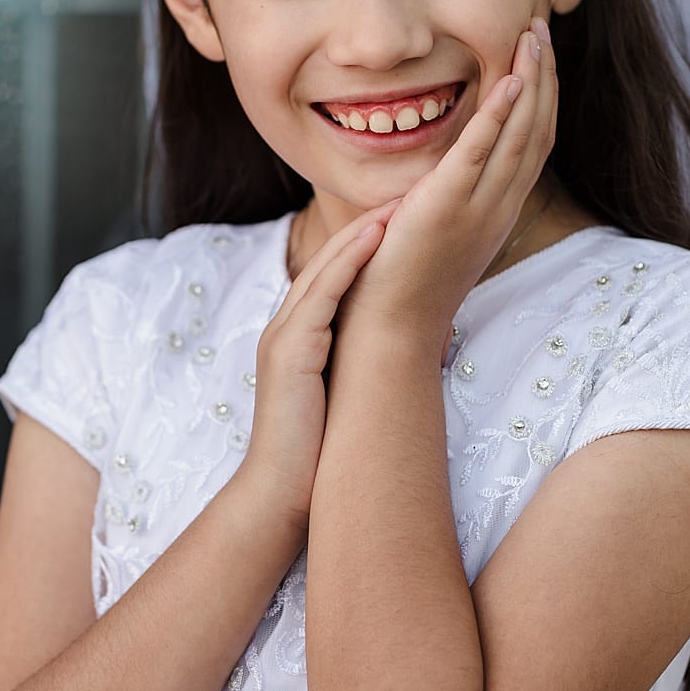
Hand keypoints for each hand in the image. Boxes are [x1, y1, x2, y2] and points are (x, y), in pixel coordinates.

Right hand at [240, 196, 402, 524]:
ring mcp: (282, 338)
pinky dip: (349, 262)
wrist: (282, 496)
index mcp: (296, 340)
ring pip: (323, 270)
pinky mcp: (290, 351)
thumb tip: (407, 356)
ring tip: (398, 204)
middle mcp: (284, 331)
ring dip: (361, 233)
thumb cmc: (316, 457)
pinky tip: (377, 237)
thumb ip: (359, 368)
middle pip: (326, 263)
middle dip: (366, 226)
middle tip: (406, 194)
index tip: (404, 220)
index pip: (331, 279)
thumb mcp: (342, 398)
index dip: (365, 245)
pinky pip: (321, 294)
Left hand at [336, 18, 558, 358]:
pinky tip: (511, 79)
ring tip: (532, 35)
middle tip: (541, 28)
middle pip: (537, 130)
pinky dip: (500, 114)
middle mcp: (498, 208)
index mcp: (496, 212)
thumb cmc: (397, 285)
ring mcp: (477, 209)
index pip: (532, 143)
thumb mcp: (430, 232)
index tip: (537, 55)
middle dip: (544, 76)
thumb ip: (441, 200)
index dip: (541, 97)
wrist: (388, 330)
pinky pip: (482, 153)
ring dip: (531, 81)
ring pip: (520, 134)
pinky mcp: (445, 208)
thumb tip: (435, 176)